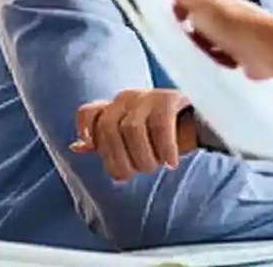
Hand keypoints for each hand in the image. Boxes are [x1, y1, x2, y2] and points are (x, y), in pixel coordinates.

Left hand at [69, 89, 198, 181]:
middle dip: (118, 159)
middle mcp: (127, 99)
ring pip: (132, 128)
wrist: (198, 122)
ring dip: (142, 156)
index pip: (88, 111)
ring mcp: (148, 96)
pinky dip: (165, 148)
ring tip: (154, 167)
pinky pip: (161, 125)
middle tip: (132, 175)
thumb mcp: (128, 138)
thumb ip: (103, 142)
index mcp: (113, 108)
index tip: (89, 145)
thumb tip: (74, 147)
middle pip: (108, 128)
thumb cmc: (157, 135)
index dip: (84, 128)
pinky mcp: (170, 98)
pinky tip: (171, 163)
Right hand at [150, 0, 272, 79]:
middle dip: (186, 29)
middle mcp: (222, 11)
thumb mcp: (195, 0)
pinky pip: (218, 57)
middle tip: (180, 37)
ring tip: (204, 53)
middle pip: (193, 18)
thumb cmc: (227, 21)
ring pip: (204, 40)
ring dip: (201, 48)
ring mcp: (232, 32)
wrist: (260, 48)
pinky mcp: (240, 53)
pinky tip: (219, 63)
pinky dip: (216, 60)